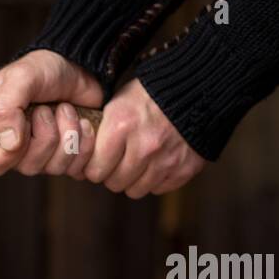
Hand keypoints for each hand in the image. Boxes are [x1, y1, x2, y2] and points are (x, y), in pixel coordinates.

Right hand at [0, 49, 102, 177]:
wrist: (80, 68)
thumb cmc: (44, 70)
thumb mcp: (20, 77)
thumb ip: (5, 107)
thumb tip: (9, 143)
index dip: (12, 151)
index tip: (26, 122)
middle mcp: (17, 151)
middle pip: (29, 167)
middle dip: (47, 134)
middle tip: (48, 108)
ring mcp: (44, 158)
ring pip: (55, 168)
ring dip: (67, 134)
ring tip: (66, 108)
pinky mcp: (68, 159)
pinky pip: (77, 168)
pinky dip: (85, 142)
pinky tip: (83, 122)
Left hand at [85, 79, 205, 197]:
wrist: (197, 88)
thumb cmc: (150, 95)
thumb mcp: (117, 103)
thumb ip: (99, 133)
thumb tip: (81, 164)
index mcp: (122, 126)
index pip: (95, 171)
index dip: (94, 167)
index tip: (99, 161)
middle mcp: (144, 146)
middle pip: (114, 183)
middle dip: (113, 174)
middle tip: (119, 161)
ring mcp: (166, 159)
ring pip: (135, 190)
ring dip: (133, 179)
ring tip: (138, 161)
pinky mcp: (184, 168)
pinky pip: (158, 189)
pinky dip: (155, 179)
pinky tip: (157, 161)